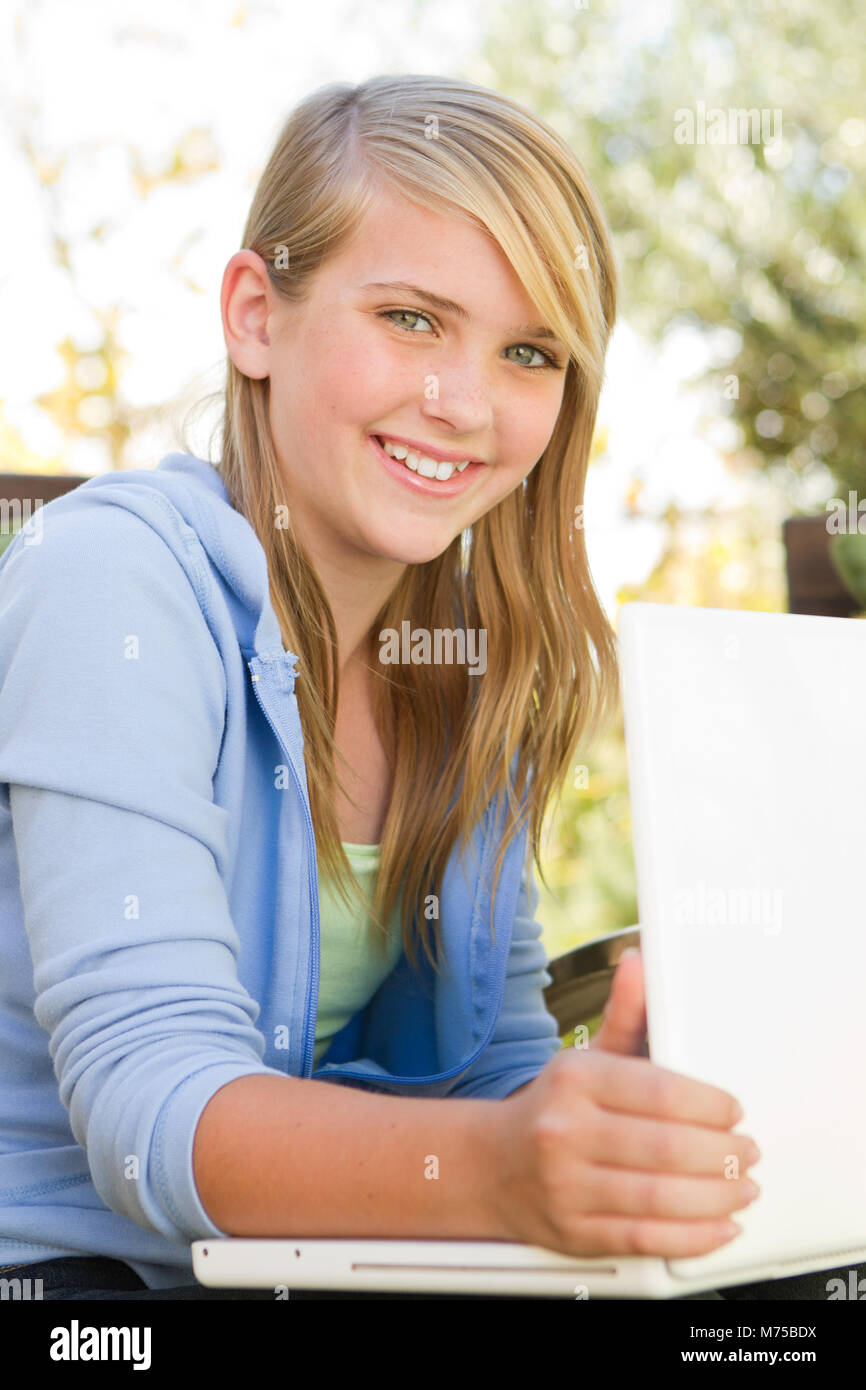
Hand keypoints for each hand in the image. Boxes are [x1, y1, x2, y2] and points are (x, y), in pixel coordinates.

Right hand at [492, 945, 759, 1258]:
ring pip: (660, 1197)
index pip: (658, 1092)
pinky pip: (646, 1239)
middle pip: (666, 1147)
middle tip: (748, 1151)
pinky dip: (693, 1237)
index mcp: (574, 1080)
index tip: (734, 1110)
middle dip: (724, 1154)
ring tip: (744, 1187)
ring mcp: (567, 1186)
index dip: (709, 1105)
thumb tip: (639, 962)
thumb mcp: (585, 1058)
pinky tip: (720, 1226)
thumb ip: (624, 1016)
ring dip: (717, 1197)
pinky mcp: (575, 1232)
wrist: (491, 1165)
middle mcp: (565, 1131)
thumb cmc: (553, 1108)